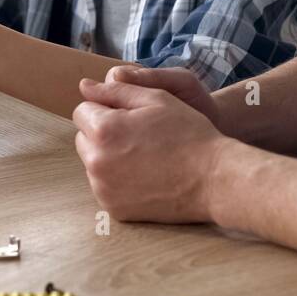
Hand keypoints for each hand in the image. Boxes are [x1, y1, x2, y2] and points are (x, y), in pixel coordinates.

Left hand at [72, 77, 231, 223]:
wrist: (214, 179)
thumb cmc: (188, 133)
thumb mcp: (156, 99)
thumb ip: (116, 90)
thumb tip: (84, 86)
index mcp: (104, 130)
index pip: (83, 111)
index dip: (106, 108)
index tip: (131, 116)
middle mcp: (96, 162)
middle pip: (84, 138)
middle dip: (103, 133)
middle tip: (138, 135)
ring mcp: (103, 189)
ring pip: (93, 163)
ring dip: (109, 156)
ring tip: (144, 156)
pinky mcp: (113, 208)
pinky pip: (104, 186)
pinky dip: (118, 180)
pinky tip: (145, 175)